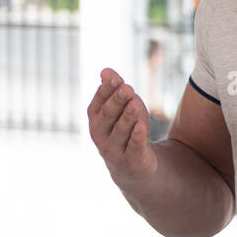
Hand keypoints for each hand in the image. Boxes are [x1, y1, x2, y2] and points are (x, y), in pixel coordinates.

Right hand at [88, 67, 157, 183]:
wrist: (131, 165)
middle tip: (127, 88)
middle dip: (117, 101)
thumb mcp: (122, 108)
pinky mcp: (130, 160)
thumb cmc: (126, 129)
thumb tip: (106, 70)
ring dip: (128, 117)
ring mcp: (113, 149)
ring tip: (135, 104)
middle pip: (108, 115)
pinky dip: (136, 137)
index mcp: (96, 118)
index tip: (116, 77)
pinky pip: (133, 147)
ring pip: (120, 131)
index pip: (99, 101)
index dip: (107, 89)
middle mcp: (100, 134)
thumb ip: (113, 90)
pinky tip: (141, 126)